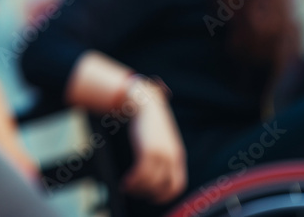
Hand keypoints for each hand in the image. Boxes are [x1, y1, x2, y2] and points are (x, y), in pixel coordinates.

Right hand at [122, 80, 186, 203]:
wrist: (145, 105)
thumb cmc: (151, 123)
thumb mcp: (163, 141)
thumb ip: (164, 156)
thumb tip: (155, 172)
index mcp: (177, 157)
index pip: (177, 185)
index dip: (165, 196)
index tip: (152, 199)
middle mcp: (172, 158)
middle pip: (163, 187)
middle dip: (149, 194)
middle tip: (136, 194)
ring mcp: (161, 155)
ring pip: (150, 182)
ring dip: (137, 189)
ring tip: (127, 187)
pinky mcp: (147, 150)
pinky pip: (141, 174)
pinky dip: (132, 181)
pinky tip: (125, 182)